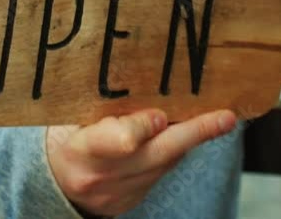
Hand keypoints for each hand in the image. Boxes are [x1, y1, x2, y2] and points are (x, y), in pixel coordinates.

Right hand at [47, 108, 236, 215]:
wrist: (56, 183)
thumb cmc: (66, 138)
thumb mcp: (71, 118)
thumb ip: (103, 107)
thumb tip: (146, 81)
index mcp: (83, 150)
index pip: (116, 141)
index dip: (139, 129)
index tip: (159, 117)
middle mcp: (104, 176)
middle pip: (157, 154)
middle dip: (194, 133)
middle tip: (223, 118)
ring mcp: (122, 192)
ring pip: (166, 162)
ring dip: (192, 138)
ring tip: (219, 117)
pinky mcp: (136, 199)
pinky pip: (163, 171)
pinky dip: (176, 150)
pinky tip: (188, 132)